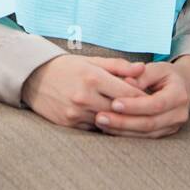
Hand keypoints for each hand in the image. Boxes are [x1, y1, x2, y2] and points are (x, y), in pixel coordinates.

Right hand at [21, 55, 147, 129]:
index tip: (155, 98)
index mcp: (93, 77)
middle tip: (151, 111)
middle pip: (121, 109)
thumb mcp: (92, 61)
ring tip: (135, 117)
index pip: (128, 92)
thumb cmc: (67, 67)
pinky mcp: (69, 124)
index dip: (144, 97)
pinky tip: (113, 121)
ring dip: (121, 120)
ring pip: (109, 122)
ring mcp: (76, 112)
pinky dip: (104, 125)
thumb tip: (143, 68)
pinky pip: (94, 128)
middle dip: (136, 110)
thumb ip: (119, 66)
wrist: (34, 78)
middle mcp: (84, 96)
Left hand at [93, 56, 189, 137]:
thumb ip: (141, 74)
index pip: (156, 104)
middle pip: (149, 123)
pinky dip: (126, 134)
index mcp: (179, 95)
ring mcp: (172, 126)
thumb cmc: (166, 75)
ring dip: (121, 130)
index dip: (135, 106)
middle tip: (100, 117)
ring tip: (100, 123)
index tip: (114, 103)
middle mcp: (179, 114)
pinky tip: (109, 129)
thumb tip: (125, 81)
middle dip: (123, 122)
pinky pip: (144, 137)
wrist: (183, 87)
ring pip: (145, 133)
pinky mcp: (164, 133)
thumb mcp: (156, 68)